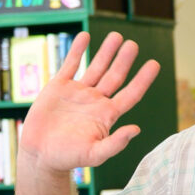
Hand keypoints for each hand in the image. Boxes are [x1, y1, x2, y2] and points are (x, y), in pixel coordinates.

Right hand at [18, 32, 159, 174]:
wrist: (39, 155)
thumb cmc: (68, 158)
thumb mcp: (95, 154)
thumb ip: (115, 144)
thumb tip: (136, 130)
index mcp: (107, 115)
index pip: (130, 94)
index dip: (143, 79)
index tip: (154, 64)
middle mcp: (96, 101)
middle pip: (115, 76)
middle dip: (124, 60)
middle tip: (133, 45)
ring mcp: (78, 92)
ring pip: (96, 67)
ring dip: (106, 52)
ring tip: (117, 36)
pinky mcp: (58, 87)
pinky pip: (70, 64)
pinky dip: (77, 50)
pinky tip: (85, 36)